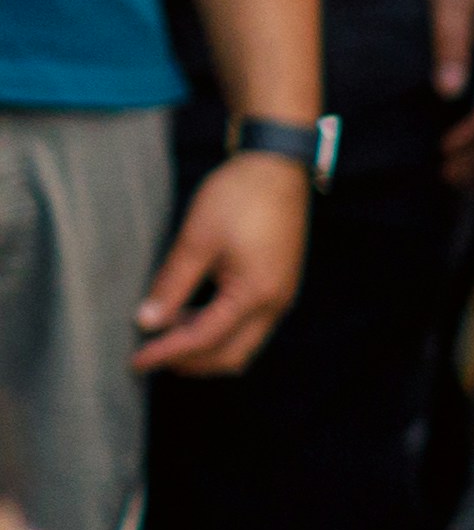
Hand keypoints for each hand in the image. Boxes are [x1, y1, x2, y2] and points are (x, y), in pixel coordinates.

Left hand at [133, 146, 304, 374]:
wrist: (277, 168)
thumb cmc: (238, 198)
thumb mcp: (196, 239)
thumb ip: (172, 284)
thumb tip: (146, 321)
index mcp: (255, 294)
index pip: (205, 339)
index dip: (167, 352)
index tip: (135, 361)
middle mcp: (275, 304)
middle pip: (232, 355)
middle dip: (191, 362)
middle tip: (151, 356)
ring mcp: (281, 296)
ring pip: (243, 343)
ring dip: (205, 347)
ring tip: (165, 334)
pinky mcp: (278, 286)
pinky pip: (249, 325)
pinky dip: (219, 330)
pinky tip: (190, 314)